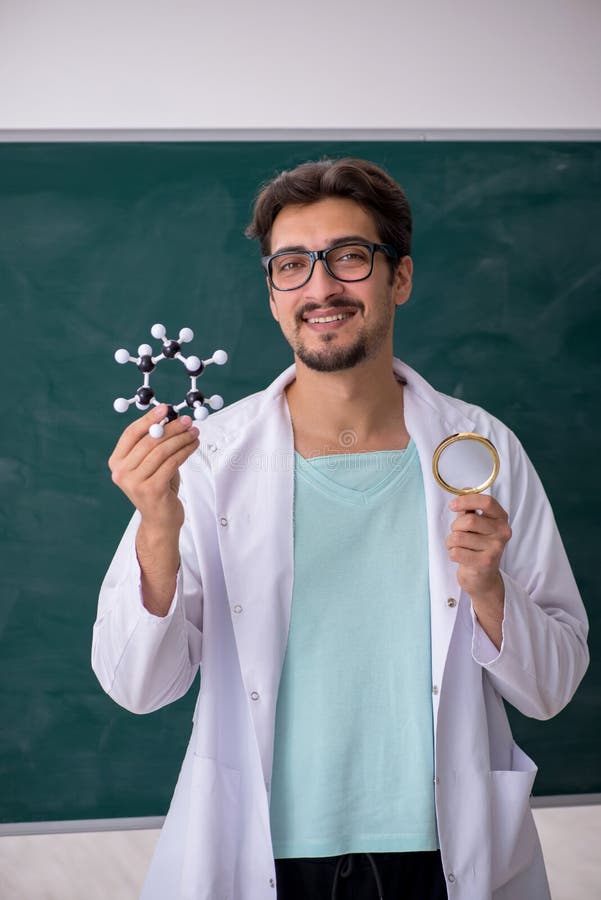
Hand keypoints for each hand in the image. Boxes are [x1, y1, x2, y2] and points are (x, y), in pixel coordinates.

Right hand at [108, 404, 199, 531]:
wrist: (160, 520)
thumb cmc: (157, 488)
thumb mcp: (151, 464)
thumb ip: (155, 444)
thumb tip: (171, 418)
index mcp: (116, 462)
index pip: (131, 434)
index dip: (148, 419)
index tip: (164, 408)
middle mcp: (121, 472)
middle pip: (148, 441)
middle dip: (171, 427)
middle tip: (187, 420)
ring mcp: (135, 483)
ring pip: (162, 451)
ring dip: (181, 439)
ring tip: (194, 432)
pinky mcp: (151, 490)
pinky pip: (172, 463)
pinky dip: (185, 451)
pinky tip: (193, 445)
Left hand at [446, 494, 511, 648]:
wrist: (483, 578)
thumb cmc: (476, 546)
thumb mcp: (475, 525)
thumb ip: (469, 509)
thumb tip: (464, 490)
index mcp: (501, 519)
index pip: (487, 502)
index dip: (466, 501)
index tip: (452, 505)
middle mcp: (502, 532)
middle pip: (469, 520)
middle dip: (455, 527)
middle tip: (456, 533)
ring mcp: (496, 548)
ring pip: (459, 537)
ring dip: (451, 541)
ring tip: (458, 547)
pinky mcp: (485, 562)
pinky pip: (456, 552)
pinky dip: (452, 554)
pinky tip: (460, 557)